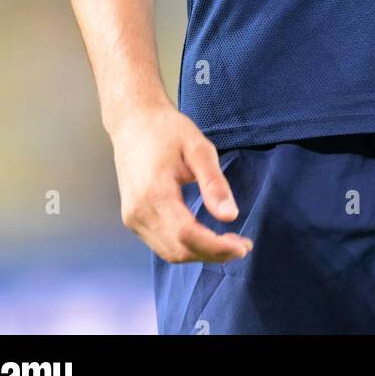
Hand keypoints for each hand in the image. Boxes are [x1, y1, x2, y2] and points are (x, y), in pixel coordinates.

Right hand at [110, 102, 253, 263]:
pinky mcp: (132, 218)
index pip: (187, 235)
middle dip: (213, 254)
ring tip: (227, 244)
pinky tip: (204, 237)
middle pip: (179, 250)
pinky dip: (184, 247)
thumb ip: (214, 183)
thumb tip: (231, 216)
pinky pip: (160, 243)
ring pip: (169, 252)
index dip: (217, 248)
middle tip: (241, 246)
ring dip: (199, 254)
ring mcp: (132, 217)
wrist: (133, 121)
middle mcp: (139, 212)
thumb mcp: (198, 148)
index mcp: (155, 193)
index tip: (243, 247)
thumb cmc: (167, 130)